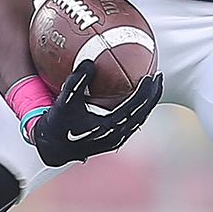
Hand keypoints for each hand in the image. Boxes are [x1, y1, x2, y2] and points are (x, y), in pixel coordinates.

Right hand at [27, 60, 161, 166]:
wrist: (53, 149)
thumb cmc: (58, 125)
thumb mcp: (64, 102)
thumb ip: (76, 83)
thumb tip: (89, 62)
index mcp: (109, 127)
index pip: (135, 108)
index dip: (145, 92)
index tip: (152, 76)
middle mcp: (117, 135)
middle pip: (142, 113)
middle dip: (153, 95)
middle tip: (159, 76)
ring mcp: (116, 139)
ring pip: (138, 119)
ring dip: (147, 102)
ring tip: (152, 86)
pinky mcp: (113, 140)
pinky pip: (130, 122)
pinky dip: (136, 108)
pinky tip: (134, 97)